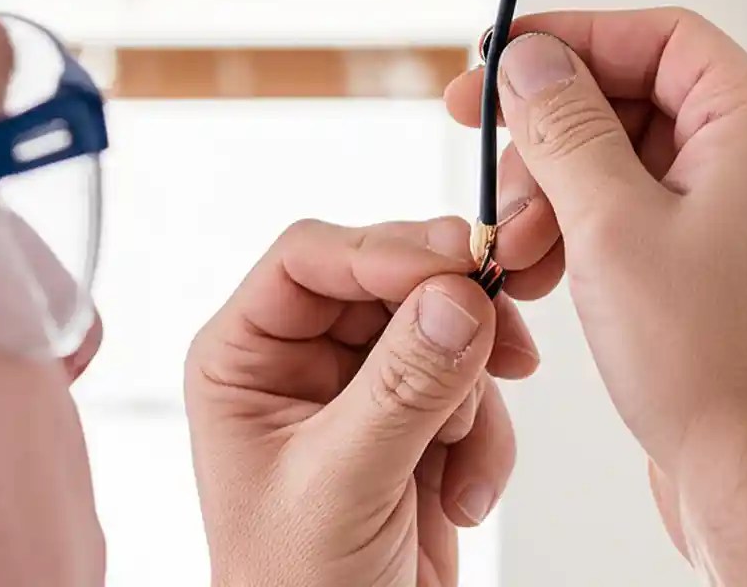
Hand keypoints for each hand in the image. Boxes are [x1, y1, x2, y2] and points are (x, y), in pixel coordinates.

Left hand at [185, 218, 541, 586]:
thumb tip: (456, 298)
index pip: (310, 257)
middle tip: (502, 341)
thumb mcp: (344, 484)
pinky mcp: (412, 420)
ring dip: (470, 394)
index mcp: (244, 359)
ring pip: (442, 328)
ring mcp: (359, 388)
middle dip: (449, 318)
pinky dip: (484, 436)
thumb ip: (402, 387)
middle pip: (389, 279)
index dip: (386, 249)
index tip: (460, 265)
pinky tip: (463, 497)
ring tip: (458, 462)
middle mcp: (298, 361)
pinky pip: (470, 383)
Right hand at [446, 9, 746, 582]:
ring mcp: (739, 223)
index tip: (492, 63)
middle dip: (547, 141)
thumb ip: (564, 128)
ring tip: (512, 257)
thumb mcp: (612, 226)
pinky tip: (537, 280)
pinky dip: (578, 240)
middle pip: (632, 104)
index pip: (657, 38)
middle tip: (490, 186)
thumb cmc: (713, 365)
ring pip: (622, 169)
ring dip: (552, 200)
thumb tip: (531, 59)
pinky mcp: (715, 275)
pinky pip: (634, 225)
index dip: (568, 40)